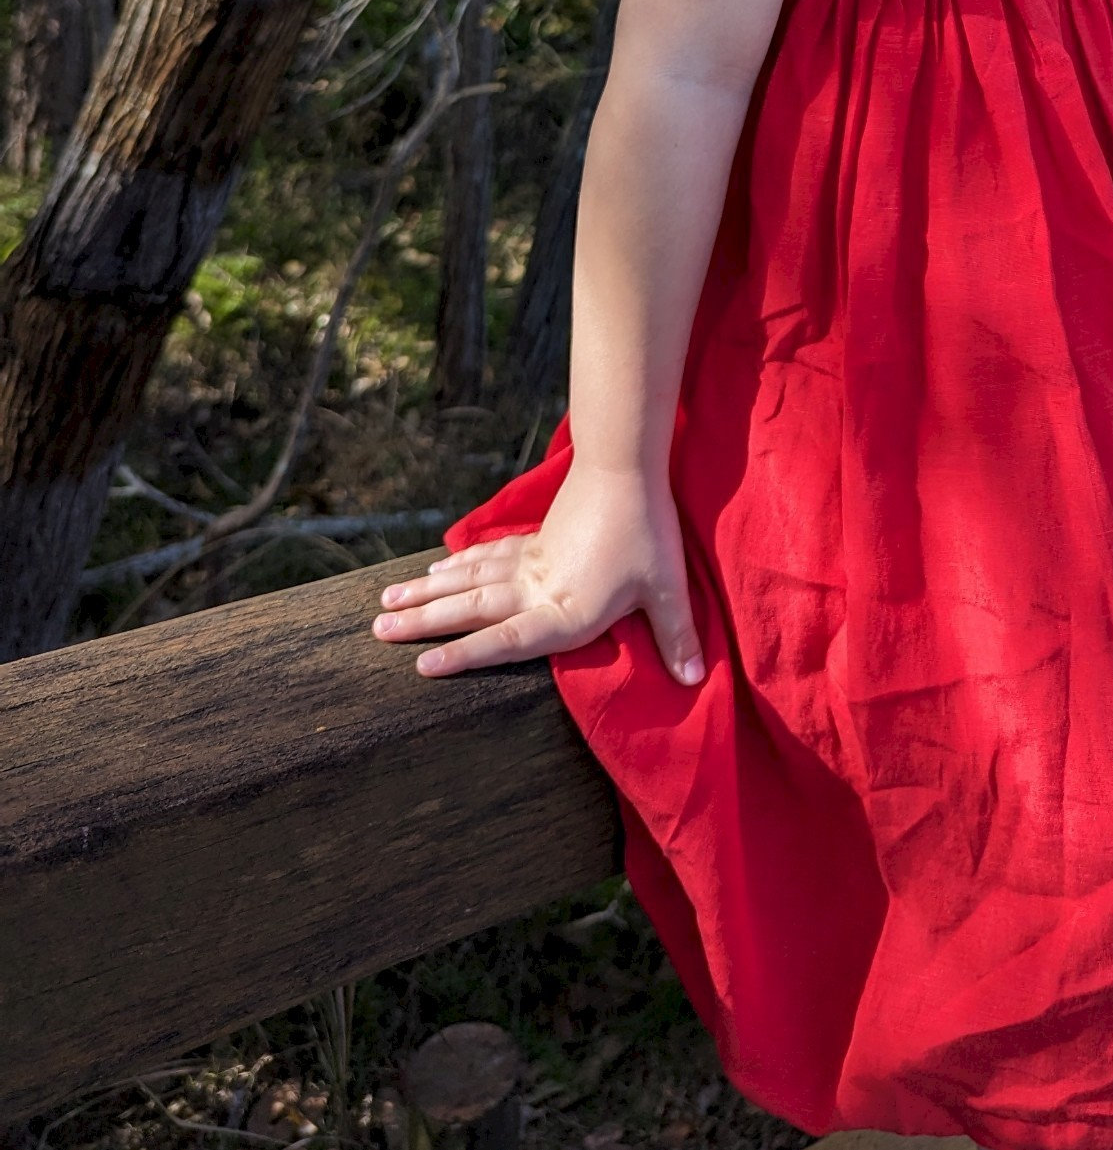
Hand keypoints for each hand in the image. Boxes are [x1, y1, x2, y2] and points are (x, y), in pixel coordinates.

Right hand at [370, 458, 704, 681]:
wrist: (625, 468)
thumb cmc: (647, 532)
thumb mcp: (667, 588)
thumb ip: (677, 637)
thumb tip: (698, 681)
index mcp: (565, 609)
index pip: (507, 640)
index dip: (466, 654)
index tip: (422, 665)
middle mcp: (537, 588)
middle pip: (473, 608)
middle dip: (424, 622)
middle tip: (377, 631)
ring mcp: (531, 562)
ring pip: (469, 580)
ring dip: (429, 593)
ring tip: (387, 604)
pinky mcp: (535, 542)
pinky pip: (486, 559)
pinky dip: (458, 566)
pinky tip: (437, 570)